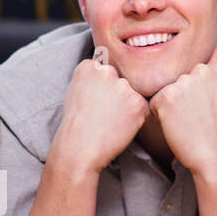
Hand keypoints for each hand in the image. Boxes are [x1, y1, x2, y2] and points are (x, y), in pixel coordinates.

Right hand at [51, 54, 149, 175]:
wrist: (79, 148)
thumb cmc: (75, 126)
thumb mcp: (74, 92)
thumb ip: (90, 80)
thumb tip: (103, 77)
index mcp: (89, 67)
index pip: (105, 70)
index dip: (104, 88)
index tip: (98, 101)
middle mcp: (107, 72)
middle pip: (121, 80)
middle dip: (118, 95)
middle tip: (106, 113)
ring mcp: (123, 87)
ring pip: (133, 94)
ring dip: (128, 106)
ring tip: (111, 121)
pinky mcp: (137, 103)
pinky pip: (143, 108)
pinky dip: (136, 118)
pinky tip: (120, 126)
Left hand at [149, 46, 216, 174]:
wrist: (213, 152)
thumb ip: (216, 71)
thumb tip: (216, 49)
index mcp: (216, 69)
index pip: (192, 74)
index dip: (194, 94)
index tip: (203, 108)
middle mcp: (200, 71)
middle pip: (177, 81)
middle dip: (180, 97)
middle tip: (194, 116)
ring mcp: (183, 83)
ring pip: (165, 91)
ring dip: (169, 106)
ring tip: (186, 120)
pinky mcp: (167, 96)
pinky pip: (153, 102)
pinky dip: (159, 115)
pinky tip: (176, 124)